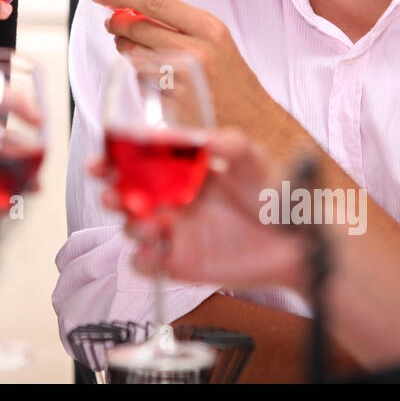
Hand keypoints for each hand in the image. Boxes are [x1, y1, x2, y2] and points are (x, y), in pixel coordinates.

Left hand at [90, 0, 299, 156]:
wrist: (253, 122)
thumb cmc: (231, 81)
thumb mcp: (215, 41)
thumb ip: (179, 25)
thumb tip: (134, 11)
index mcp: (208, 27)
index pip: (155, 1)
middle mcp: (196, 48)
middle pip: (137, 27)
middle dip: (117, 25)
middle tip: (112, 25)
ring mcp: (183, 77)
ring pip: (133, 55)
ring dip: (125, 52)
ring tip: (134, 52)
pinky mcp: (172, 102)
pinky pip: (140, 83)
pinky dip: (139, 79)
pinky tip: (152, 81)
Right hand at [96, 128, 306, 290]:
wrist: (298, 243)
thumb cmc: (277, 197)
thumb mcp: (253, 161)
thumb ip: (226, 144)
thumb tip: (197, 136)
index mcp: (182, 170)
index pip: (137, 161)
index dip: (113, 160)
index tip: (102, 161)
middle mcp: (172, 199)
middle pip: (125, 195)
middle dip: (112, 194)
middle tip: (112, 195)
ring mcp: (174, 232)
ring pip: (132, 228)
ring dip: (132, 225)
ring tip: (153, 223)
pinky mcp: (179, 263)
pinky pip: (146, 264)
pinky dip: (143, 259)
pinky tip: (155, 252)